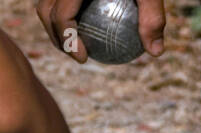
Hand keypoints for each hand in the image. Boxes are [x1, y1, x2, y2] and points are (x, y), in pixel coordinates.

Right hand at [35, 0, 166, 62]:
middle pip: (45, 10)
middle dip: (56, 36)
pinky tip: (84, 16)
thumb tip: (156, 52)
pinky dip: (64, 6)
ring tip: (76, 38)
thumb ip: (152, 15)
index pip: (60, 15)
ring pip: (46, 0)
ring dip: (56, 21)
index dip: (67, 41)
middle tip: (77, 53)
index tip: (84, 58)